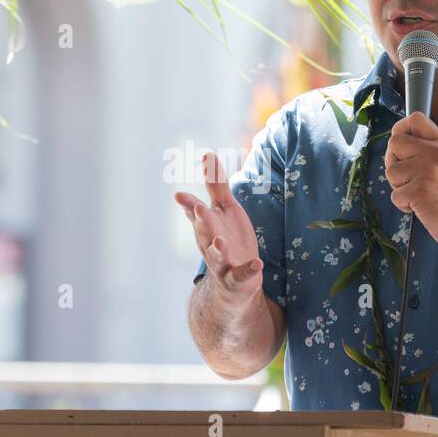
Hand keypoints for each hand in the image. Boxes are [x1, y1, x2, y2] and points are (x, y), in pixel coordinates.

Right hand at [174, 153, 263, 303]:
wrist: (233, 282)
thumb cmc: (227, 238)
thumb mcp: (224, 209)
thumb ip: (216, 184)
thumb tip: (207, 154)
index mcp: (207, 225)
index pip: (195, 212)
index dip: (188, 204)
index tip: (180, 195)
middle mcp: (210, 243)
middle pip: (203, 232)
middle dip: (201, 221)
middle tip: (199, 210)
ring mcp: (222, 262)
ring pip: (216, 255)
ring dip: (218, 248)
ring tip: (220, 240)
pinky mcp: (237, 278)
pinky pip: (240, 275)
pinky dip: (248, 270)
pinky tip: (257, 264)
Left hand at [384, 112, 437, 258]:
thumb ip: (426, 150)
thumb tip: (397, 142)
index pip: (416, 118)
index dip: (400, 128)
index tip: (401, 146)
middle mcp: (435, 153)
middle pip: (394, 142)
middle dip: (393, 161)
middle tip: (406, 177)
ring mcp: (427, 171)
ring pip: (391, 171)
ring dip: (398, 187)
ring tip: (417, 194)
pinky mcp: (419, 191)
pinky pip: (395, 195)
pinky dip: (403, 205)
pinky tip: (419, 207)